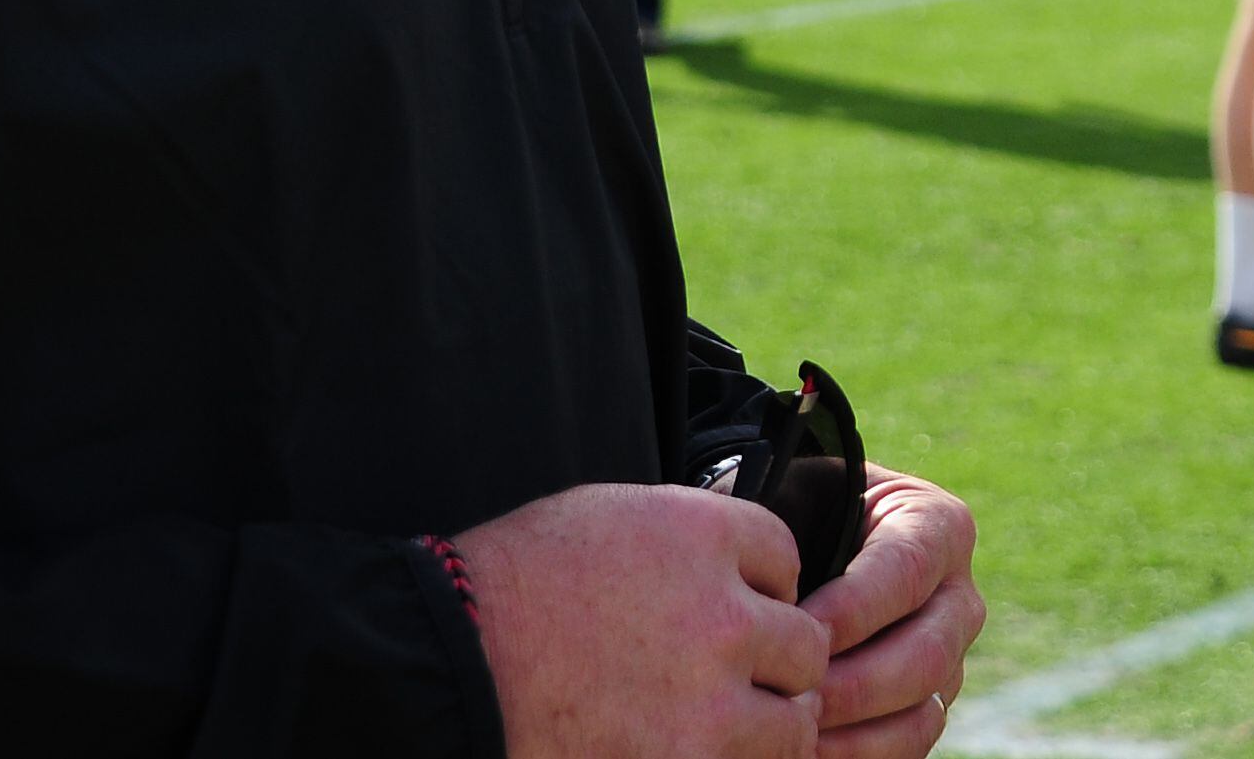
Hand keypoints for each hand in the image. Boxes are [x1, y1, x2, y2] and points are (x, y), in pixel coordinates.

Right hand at [455, 480, 829, 758]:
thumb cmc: (512, 585)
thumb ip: (686, 537)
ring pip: (795, 721)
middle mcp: (723, 615)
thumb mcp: (607, 517)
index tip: (733, 606)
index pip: (786, 558)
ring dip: (768, 724)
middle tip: (737, 676)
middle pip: (806, 644)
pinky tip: (693, 748)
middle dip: (776, 662)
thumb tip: (737, 563)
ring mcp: (709, 702)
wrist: (447, 666)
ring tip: (720, 724)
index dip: (761, 586)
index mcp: (703, 535)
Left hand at [803, 467, 983, 757]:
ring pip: (923, 712)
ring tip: (795, 727)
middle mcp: (958, 596)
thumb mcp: (800, 494)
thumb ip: (799, 521)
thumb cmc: (795, 510)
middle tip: (792, 693)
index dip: (853, 607)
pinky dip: (857, 755)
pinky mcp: (927, 707)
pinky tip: (806, 750)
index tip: (798, 628)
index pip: (907, 571)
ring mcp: (950, 659)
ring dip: (855, 732)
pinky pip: (908, 747)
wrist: (802, 545)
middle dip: (853, 683)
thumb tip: (780, 587)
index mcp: (938, 526)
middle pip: (927, 654)